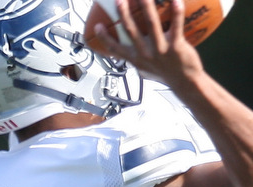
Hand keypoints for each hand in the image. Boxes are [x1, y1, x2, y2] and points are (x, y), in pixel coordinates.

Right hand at [89, 0, 204, 85]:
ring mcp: (160, 50)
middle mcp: (145, 54)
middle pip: (131, 30)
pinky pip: (176, 26)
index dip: (104, 37)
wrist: (185, 82)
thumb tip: (128, 51)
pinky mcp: (176, 46)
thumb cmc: (165, 74)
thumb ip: (136, 59)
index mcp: (135, 59)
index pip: (115, 49)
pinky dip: (176, 12)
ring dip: (146, 7)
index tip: (97, 26)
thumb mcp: (144, 70)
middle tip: (119, 0)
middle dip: (123, 14)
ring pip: (151, 24)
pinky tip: (175, 0)